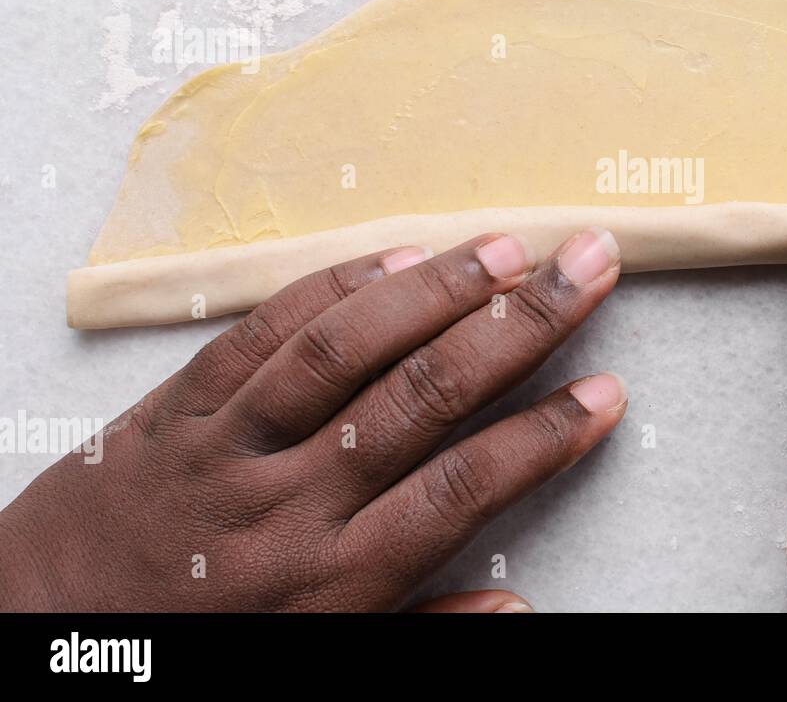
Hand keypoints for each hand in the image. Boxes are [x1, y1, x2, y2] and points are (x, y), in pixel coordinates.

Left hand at [0, 228, 625, 610]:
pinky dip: (333, 287)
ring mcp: (227, 444)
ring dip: (435, 290)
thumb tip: (521, 609)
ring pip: (343, 349)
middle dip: (518, 327)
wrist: (41, 630)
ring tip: (508, 248)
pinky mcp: (178, 404)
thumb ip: (423, 635)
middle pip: (420, 398)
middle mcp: (286, 504)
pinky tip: (397, 258)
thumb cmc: (199, 647)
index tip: (607, 391)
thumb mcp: (318, 664)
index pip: (461, 490)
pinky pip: (260, 332)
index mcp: (329, 583)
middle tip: (586, 268)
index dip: (543, 435)